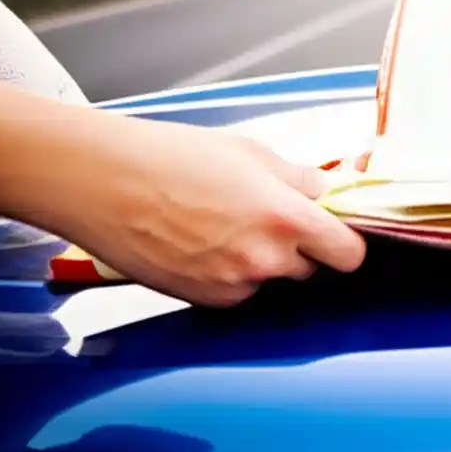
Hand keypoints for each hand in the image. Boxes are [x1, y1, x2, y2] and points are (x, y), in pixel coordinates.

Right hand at [64, 119, 365, 305]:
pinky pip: (236, 289)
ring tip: (220, 221)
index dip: (346, 242)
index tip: (337, 232)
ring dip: (260, 259)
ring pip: (269, 278)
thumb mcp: (249, 152)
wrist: (101, 182)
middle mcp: (264, 259)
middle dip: (298, 246)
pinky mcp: (203, 299)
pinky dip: (228, 272)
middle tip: (265, 214)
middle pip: (311, 268)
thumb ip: (298, 179)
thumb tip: (326, 190)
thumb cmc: (168, 158)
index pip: (349, 252)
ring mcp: (233, 284)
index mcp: (285, 217)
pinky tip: (199, 240)